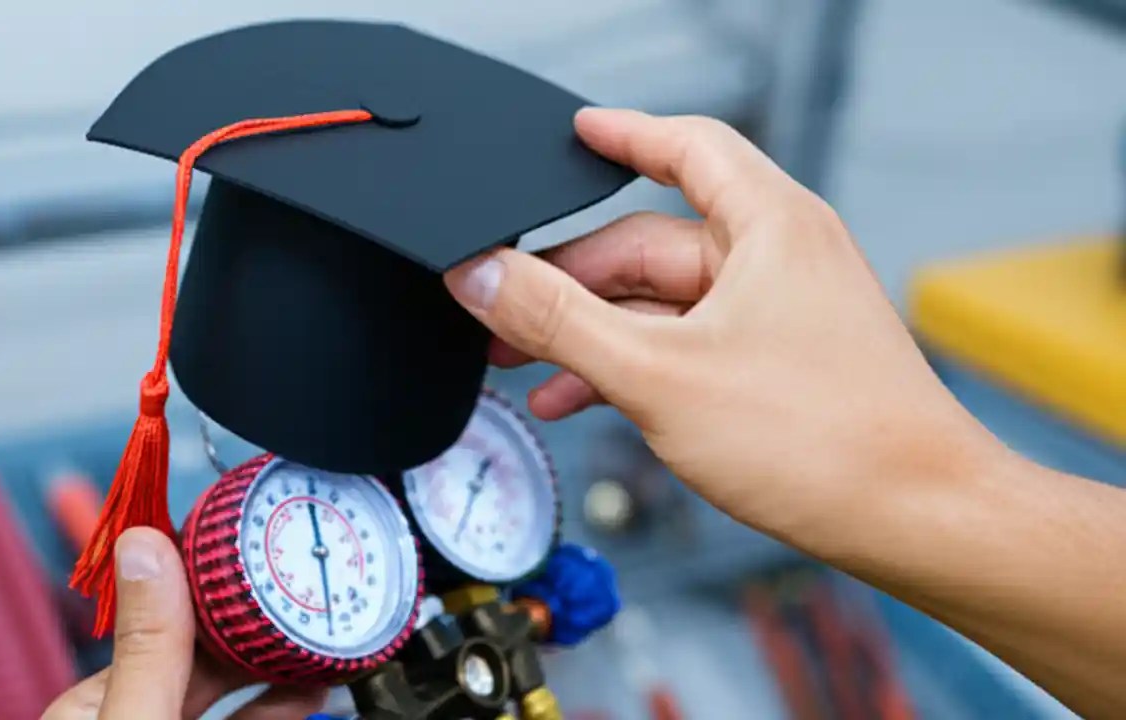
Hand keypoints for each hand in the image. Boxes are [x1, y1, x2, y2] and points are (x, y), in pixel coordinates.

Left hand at [43, 528, 324, 719]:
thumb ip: (148, 650)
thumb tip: (144, 547)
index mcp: (90, 708)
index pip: (159, 619)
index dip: (206, 578)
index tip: (251, 542)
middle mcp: (134, 715)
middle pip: (204, 651)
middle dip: (254, 616)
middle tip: (307, 583)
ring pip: (231, 688)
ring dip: (277, 657)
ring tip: (320, 628)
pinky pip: (248, 719)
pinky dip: (281, 700)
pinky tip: (311, 684)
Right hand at [444, 108, 1004, 551]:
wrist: (915, 519)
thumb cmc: (828, 441)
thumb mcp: (658, 373)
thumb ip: (558, 320)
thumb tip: (485, 275)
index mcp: (768, 225)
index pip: (684, 146)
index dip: (621, 135)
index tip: (573, 134)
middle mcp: (778, 257)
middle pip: (649, 242)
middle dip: (570, 280)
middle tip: (501, 309)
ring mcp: (779, 313)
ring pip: (660, 302)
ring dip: (591, 334)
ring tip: (523, 366)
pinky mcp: (777, 364)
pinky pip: (684, 345)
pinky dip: (631, 366)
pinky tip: (579, 400)